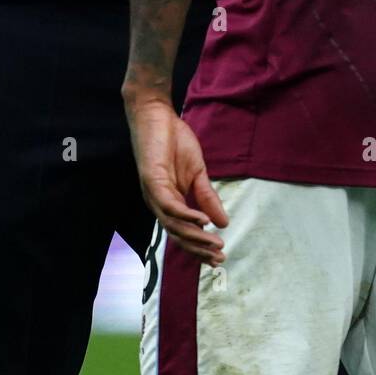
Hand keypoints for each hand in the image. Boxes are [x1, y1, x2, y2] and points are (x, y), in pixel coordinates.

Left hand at [124, 95, 228, 264]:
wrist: (158, 115)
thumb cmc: (175, 142)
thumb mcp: (198, 173)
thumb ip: (208, 197)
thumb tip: (224, 223)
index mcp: (168, 203)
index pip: (184, 233)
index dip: (200, 247)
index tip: (220, 257)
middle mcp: (158, 203)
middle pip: (178, 235)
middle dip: (199, 249)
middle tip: (220, 258)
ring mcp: (153, 193)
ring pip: (173, 224)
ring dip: (195, 236)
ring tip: (215, 243)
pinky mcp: (151, 181)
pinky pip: (169, 204)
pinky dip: (185, 215)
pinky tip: (201, 220)